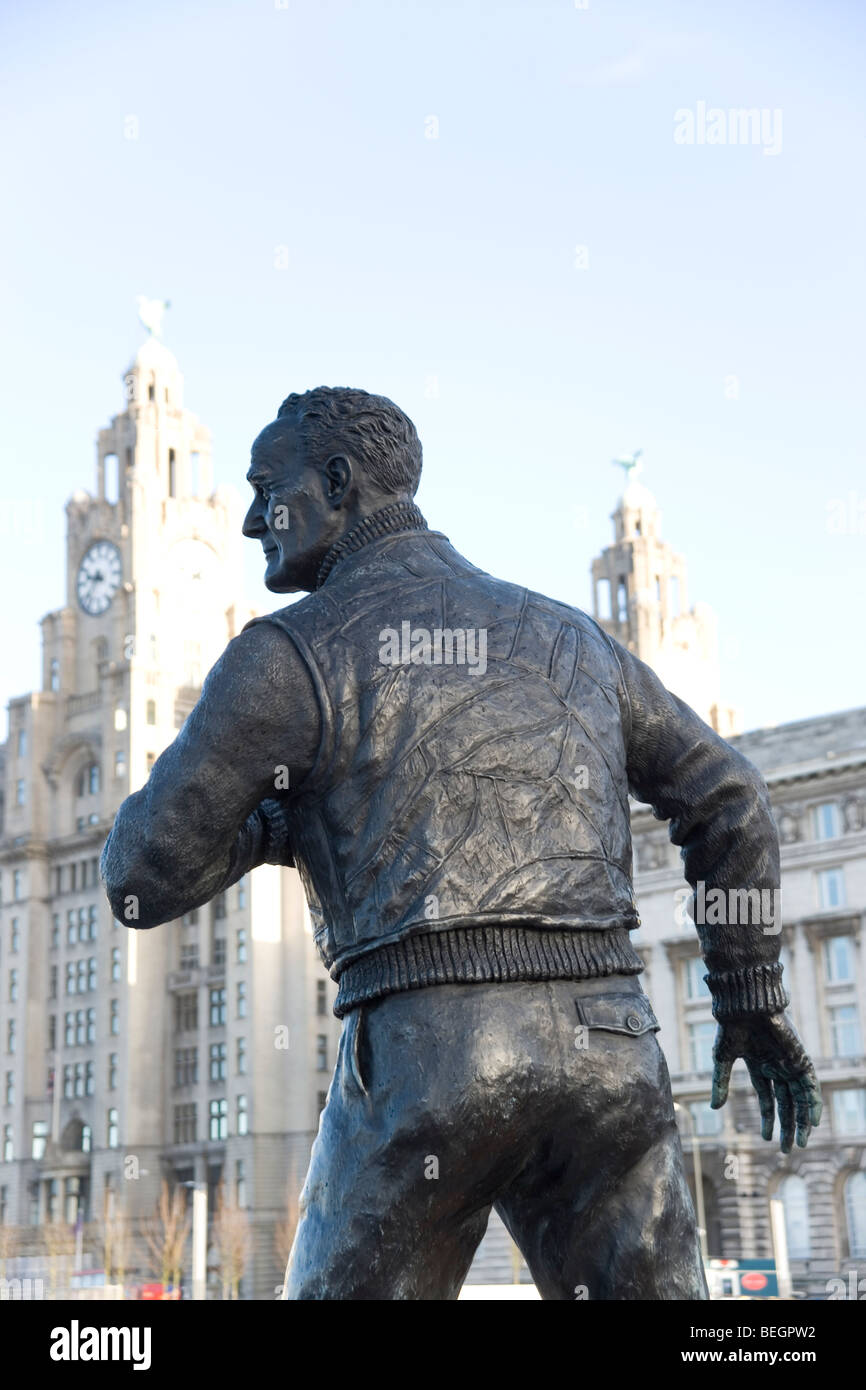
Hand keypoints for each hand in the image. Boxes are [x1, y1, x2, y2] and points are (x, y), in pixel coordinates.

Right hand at [710, 1012, 821, 1152]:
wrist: (746, 1006)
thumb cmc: (732, 1027)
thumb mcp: (722, 1059)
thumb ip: (721, 1083)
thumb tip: (713, 1108)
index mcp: (760, 1066)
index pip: (768, 1099)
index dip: (769, 1120)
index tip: (768, 1139)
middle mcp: (778, 1067)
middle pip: (786, 1104)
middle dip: (787, 1127)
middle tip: (787, 1150)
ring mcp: (790, 1064)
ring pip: (800, 1099)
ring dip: (802, 1121)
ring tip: (800, 1142)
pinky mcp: (801, 1059)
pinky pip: (811, 1086)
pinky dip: (813, 1104)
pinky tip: (812, 1123)